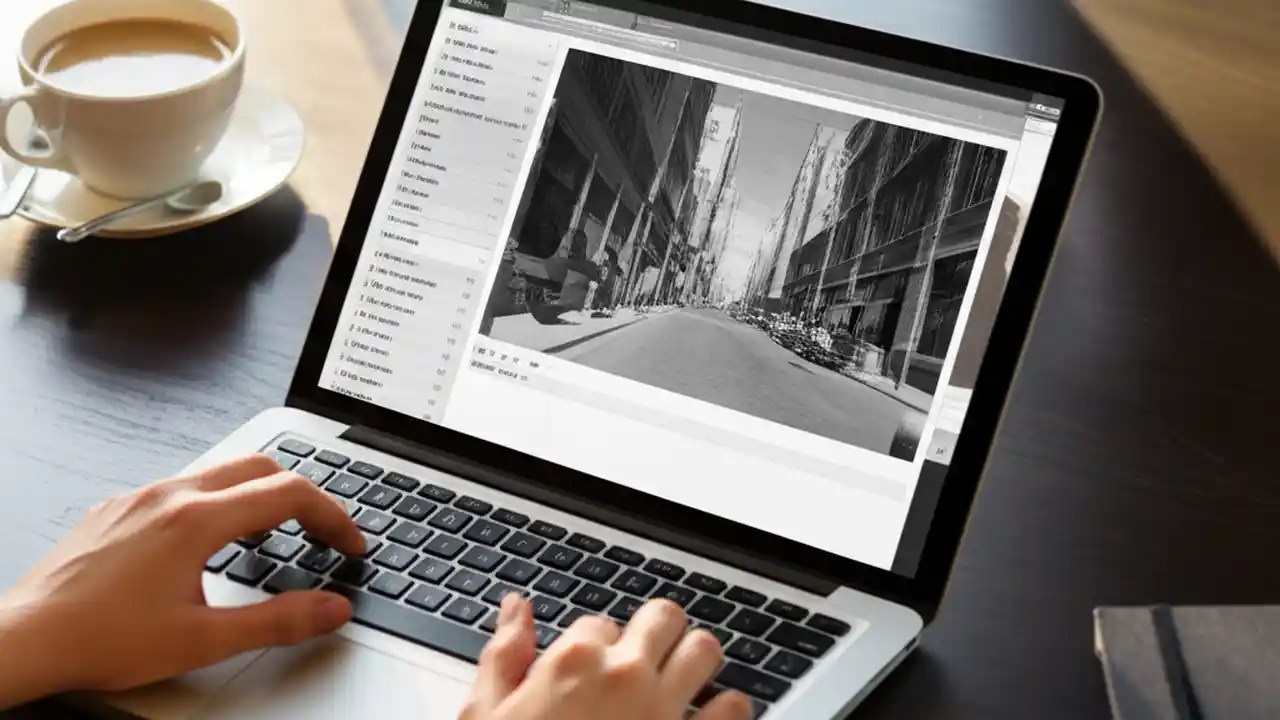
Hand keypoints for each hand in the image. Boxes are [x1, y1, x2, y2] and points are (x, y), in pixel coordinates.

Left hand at [0, 454, 363, 707]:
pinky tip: (208, 544)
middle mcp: (168, 495)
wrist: (25, 641)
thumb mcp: (204, 640)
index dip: (333, 516)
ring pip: (219, 474)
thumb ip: (279, 621)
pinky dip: (216, 504)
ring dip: (258, 498)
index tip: (349, 543)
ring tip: (272, 539)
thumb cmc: (99, 640)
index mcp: (195, 520)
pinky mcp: (117, 508)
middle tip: (322, 533)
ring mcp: (139, 497)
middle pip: (260, 467)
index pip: (289, 494)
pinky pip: (181, 487)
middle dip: (303, 497)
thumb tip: (331, 609)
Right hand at [463, 595, 753, 719]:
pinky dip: (727, 709)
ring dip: (695, 661)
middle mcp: (626, 677)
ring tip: (682, 681)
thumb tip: (516, 609)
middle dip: (655, 633)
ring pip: (705, 650)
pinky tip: (708, 719)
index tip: (589, 673)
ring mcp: (666, 711)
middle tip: (644, 661)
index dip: (594, 647)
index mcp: (574, 663)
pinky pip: (734, 707)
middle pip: (663, 617)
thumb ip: (505, 656)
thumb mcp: (486, 717)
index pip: (599, 622)